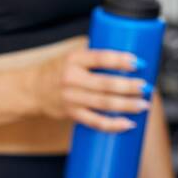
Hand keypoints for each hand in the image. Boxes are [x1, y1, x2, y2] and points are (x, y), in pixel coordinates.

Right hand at [31, 46, 149, 131]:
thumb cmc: (59, 70)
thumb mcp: (74, 56)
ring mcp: (71, 98)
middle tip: (146, 87)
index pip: (100, 58)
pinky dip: (112, 124)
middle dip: (128, 86)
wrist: (32, 90)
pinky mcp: (72, 114)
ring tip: (143, 104)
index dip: (120, 60)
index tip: (139, 62)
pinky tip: (127, 123)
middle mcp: (72, 78)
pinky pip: (94, 121)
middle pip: (105, 83)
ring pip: (103, 103)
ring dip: (126, 105)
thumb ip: (97, 56)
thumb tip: (132, 54)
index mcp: (74, 59)